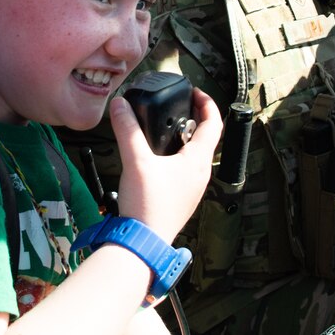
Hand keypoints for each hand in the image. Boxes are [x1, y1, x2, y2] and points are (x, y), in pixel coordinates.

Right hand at [109, 88, 221, 243]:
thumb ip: (127, 130)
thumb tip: (120, 105)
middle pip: (205, 138)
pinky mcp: (181, 198)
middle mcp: (201, 174)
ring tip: (164, 129)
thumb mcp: (136, 161)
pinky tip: (157, 159)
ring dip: (184, 139)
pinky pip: (185, 170)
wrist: (143, 242)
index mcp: (198, 161)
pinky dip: (176, 156)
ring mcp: (193, 188)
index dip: (207, 103)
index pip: (214, 123)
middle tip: (176, 107)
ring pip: (195, 155)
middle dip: (193, 119)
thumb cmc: (147, 205)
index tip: (195, 92)